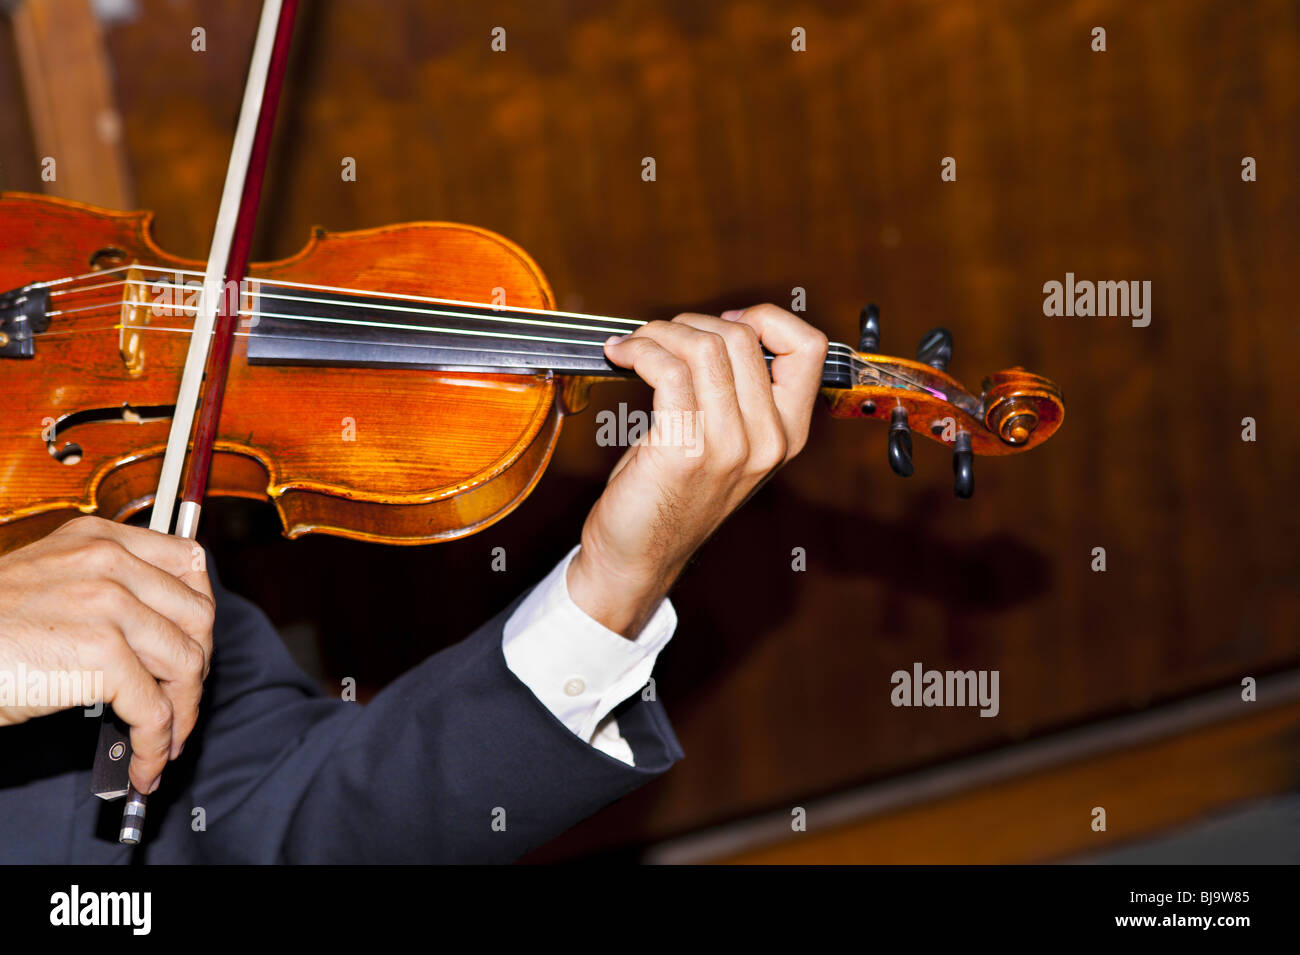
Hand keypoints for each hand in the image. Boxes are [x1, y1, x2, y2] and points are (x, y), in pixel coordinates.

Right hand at [0, 516, 214, 793]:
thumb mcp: (49, 584)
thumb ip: (105, 590)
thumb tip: (159, 635)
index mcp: (99, 539)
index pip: (189, 564)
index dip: (200, 614)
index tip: (194, 645)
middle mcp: (110, 563)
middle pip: (198, 617)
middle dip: (197, 669)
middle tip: (181, 702)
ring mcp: (108, 605)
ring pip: (185, 665)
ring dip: (182, 715)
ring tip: (165, 742)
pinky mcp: (101, 654)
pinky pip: (153, 710)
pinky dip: (156, 745)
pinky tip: (142, 764)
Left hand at [568, 304, 827, 636]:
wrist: (638, 556)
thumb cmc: (670, 495)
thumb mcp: (724, 442)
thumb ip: (734, 393)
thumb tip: (707, 329)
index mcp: (787, 433)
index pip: (809, 348)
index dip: (766, 319)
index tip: (722, 324)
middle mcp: (768, 439)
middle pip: (743, 336)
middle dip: (690, 323)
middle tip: (658, 337)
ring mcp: (731, 446)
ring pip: (706, 347)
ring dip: (660, 332)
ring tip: (637, 345)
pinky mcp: (686, 448)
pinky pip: (669, 370)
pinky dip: (640, 350)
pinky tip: (622, 355)